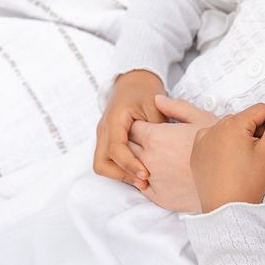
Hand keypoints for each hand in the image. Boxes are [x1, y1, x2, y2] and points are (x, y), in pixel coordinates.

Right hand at [94, 70, 165, 188]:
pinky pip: (108, 160)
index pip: (115, 149)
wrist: (134, 82)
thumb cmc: (145, 91)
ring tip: (143, 180)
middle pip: (102, 162)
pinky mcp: (107, 140)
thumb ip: (156, 127)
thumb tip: (162, 150)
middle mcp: (104, 130)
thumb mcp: (154, 105)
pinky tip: (139, 172)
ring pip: (102, 164)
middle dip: (122, 175)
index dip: (129, 164)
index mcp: (114, 120)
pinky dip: (121, 169)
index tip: (146, 174)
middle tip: (144, 182)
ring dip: (120, 174)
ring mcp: (103, 136)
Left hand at [127, 95, 217, 211]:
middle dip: (136, 143)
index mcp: (156, 137)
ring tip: (160, 159)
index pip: (132, 127)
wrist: (232, 180)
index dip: (140, 125)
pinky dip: (147, 180)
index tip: (151, 127)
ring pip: (132, 168)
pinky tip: (164, 175)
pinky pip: (142, 187)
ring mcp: (152, 180)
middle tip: (155, 143)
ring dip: (139, 162)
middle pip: (127, 147)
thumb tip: (157, 99)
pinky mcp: (158, 197)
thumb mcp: (202, 119)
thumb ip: (176, 107)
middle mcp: (148, 159)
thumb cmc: (219, 147)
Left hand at [191, 97, 264, 213]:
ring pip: (230, 129)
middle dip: (260, 129)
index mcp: (232, 124)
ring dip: (243, 136)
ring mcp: (202, 141)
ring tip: (252, 157)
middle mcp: (214, 128)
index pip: (261, 110)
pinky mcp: (197, 154)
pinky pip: (215, 140)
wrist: (227, 211)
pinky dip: (226, 145)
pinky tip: (234, 160)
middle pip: (245, 119)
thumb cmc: (250, 182)